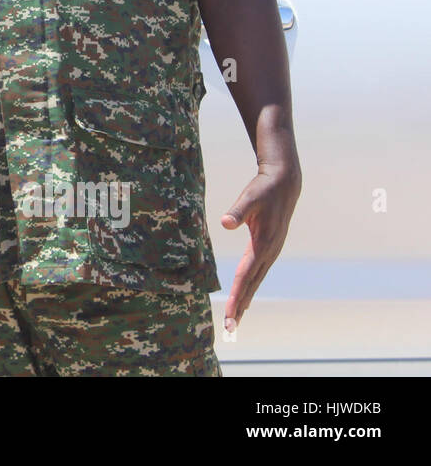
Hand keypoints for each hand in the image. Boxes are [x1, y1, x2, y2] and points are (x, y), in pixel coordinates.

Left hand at [220, 159, 301, 328]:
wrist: (284, 183)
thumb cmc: (264, 189)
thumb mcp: (250, 197)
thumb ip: (238, 211)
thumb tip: (226, 222)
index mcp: (263, 244)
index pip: (245, 276)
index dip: (236, 296)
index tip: (229, 313)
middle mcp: (269, 252)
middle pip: (251, 284)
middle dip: (240, 306)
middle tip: (230, 327)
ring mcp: (270, 251)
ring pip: (255, 281)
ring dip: (245, 299)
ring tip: (236, 318)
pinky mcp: (269, 248)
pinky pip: (257, 273)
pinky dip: (249, 286)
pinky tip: (244, 295)